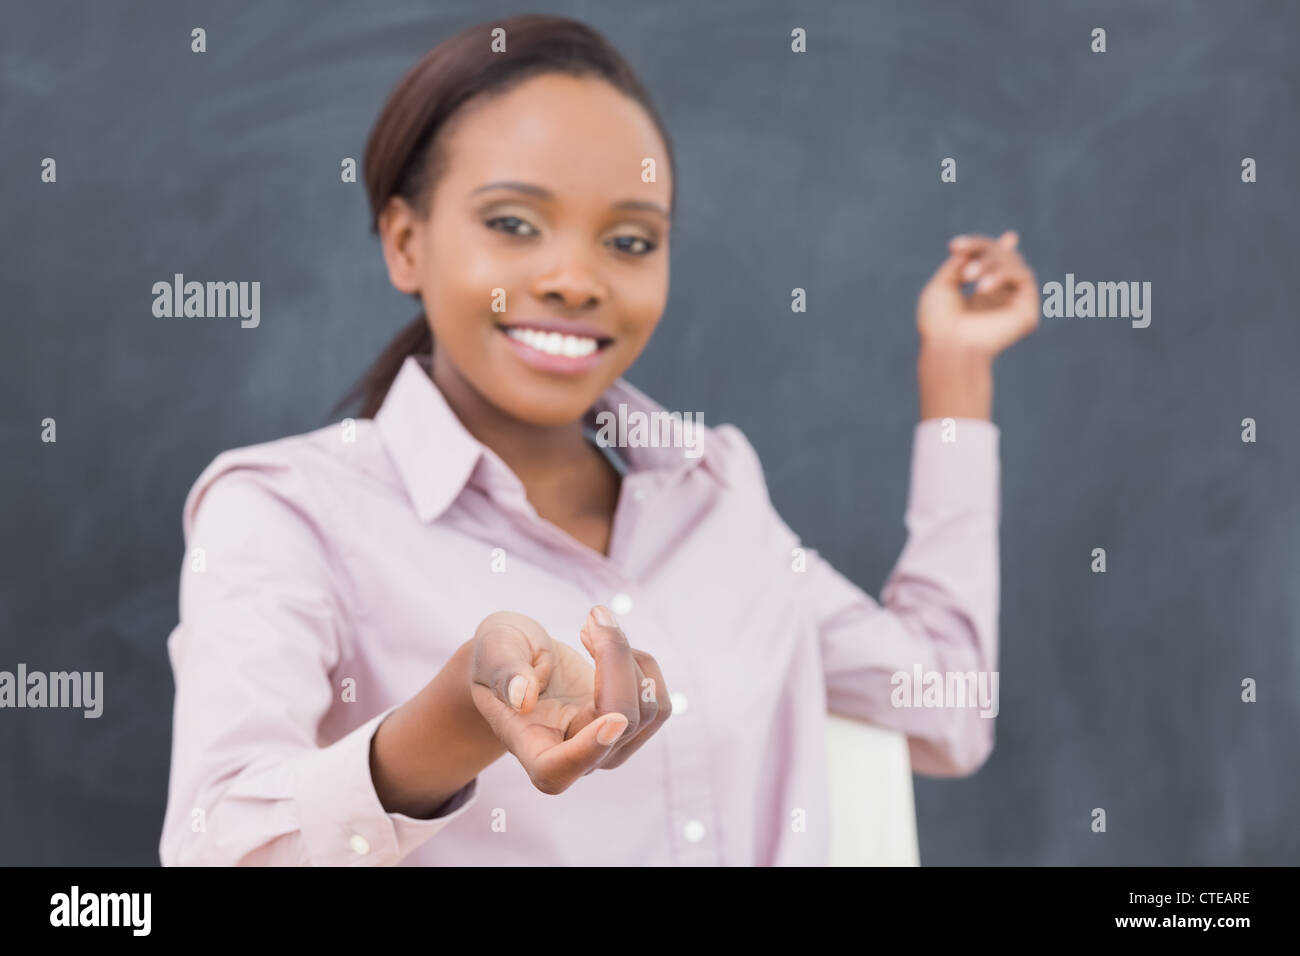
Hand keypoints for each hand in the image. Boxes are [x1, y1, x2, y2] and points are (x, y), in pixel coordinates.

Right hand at [468, 607, 670, 793]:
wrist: (518, 658)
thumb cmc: (499, 656)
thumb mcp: (492, 652)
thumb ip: (503, 673)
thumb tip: (521, 696)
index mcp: (531, 748)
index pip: (558, 771)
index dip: (588, 750)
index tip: (612, 720)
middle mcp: (576, 758)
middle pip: (621, 722)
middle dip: (615, 658)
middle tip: (593, 614)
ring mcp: (607, 746)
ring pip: (648, 709)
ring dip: (627, 654)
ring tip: (591, 626)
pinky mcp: (630, 727)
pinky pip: (656, 698)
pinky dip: (638, 659)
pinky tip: (606, 644)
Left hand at [916, 231, 1039, 359]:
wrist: (948, 346)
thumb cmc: (938, 322)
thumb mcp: (942, 285)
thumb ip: (959, 264)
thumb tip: (975, 250)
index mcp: (981, 296)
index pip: (990, 261)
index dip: (979, 246)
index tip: (954, 245)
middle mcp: (1001, 299)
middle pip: (1002, 256)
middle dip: (982, 253)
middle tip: (964, 270)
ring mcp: (1015, 304)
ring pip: (1014, 263)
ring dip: (990, 263)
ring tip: (969, 276)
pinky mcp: (1027, 311)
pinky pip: (1024, 276)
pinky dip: (1002, 273)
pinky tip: (982, 287)